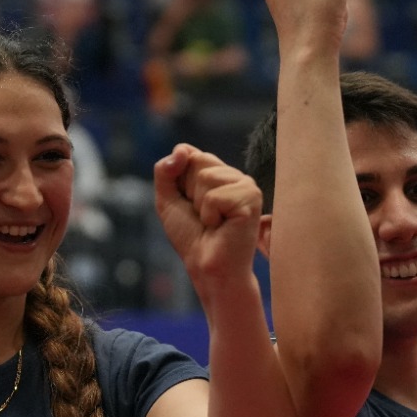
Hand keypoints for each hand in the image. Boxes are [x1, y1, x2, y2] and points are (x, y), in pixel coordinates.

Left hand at [153, 144, 262, 291]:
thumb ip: (165, 171)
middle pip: (198, 160)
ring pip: (206, 176)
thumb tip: (181, 149)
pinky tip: (222, 226)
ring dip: (200, 206)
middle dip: (189, 191)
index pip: (189, 153)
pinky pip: (215, 196)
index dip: (179, 180)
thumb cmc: (191, 237)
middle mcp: (233, 175)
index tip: (189, 203)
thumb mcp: (167, 200)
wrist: (207, 267)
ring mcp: (246, 185)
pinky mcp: (251, 198)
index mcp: (217, 173)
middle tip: (202, 215)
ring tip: (213, 222)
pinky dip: (210, 215)